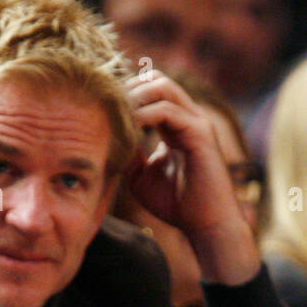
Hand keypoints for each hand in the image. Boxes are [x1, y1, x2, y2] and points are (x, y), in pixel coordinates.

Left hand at [125, 71, 258, 284]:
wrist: (206, 226)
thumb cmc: (177, 205)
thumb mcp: (141, 178)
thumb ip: (128, 155)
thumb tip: (108, 140)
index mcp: (176, 125)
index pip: (151, 91)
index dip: (126, 95)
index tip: (101, 110)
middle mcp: (188, 117)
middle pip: (155, 79)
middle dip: (128, 89)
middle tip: (104, 109)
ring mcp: (196, 122)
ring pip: (162, 86)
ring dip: (133, 98)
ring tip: (114, 117)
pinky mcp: (200, 133)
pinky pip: (167, 110)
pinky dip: (143, 115)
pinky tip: (127, 131)